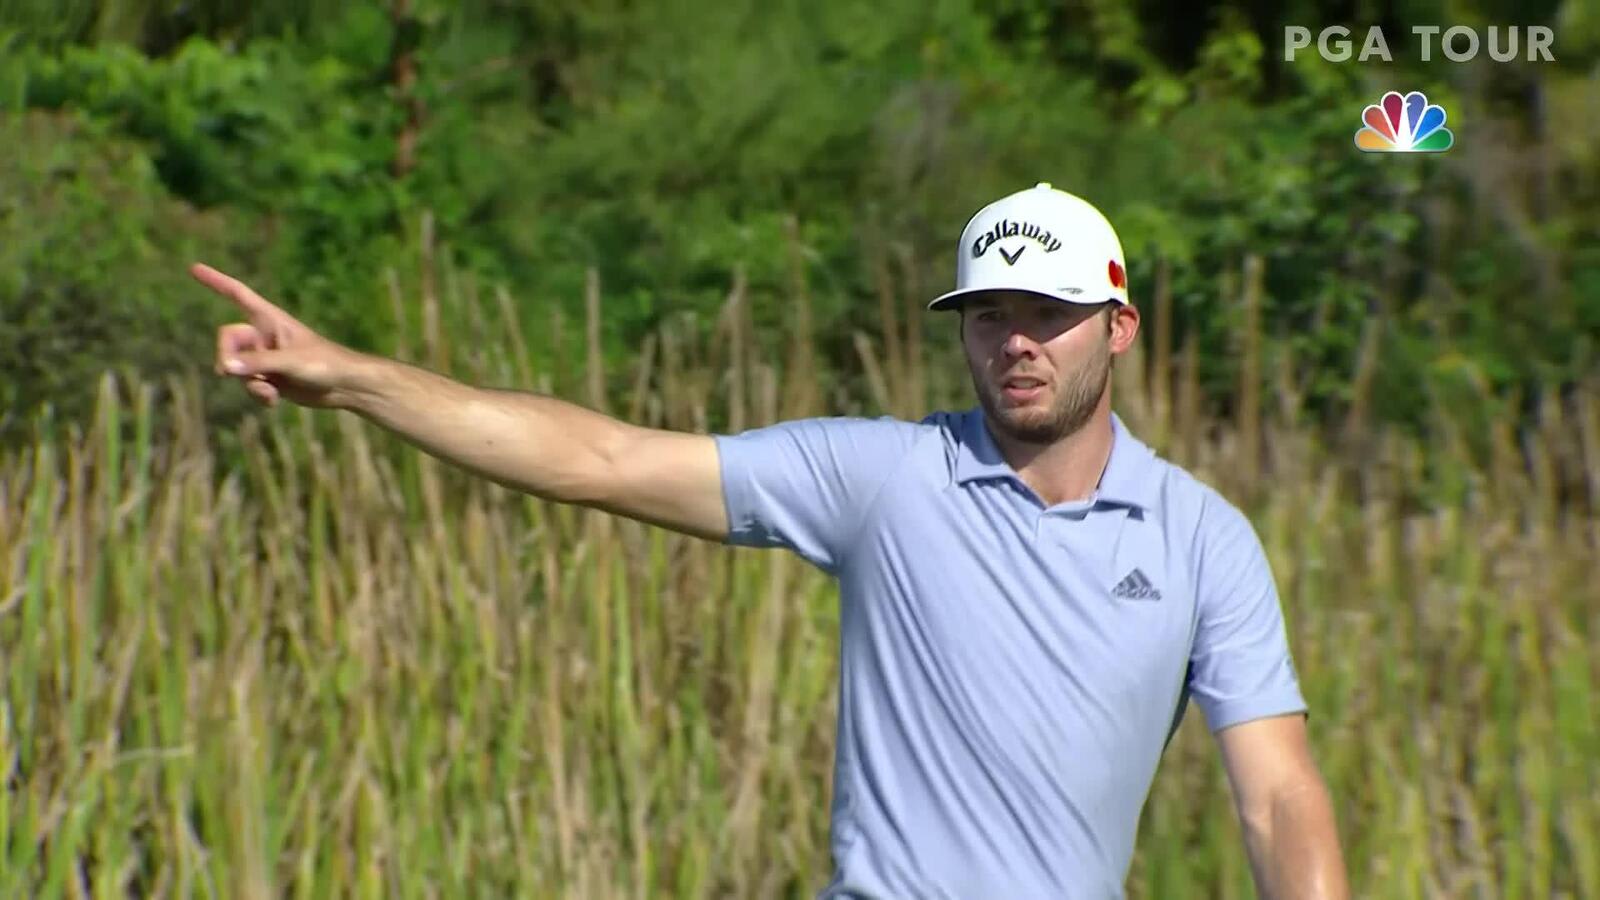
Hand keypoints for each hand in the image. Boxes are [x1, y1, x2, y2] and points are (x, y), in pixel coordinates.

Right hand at [197, 263, 367, 409]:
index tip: (194, 268)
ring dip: (249, 383)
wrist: (345, 386)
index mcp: (270, 319)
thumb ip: (258, 363)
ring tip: (271, 392)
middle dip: (227, 357)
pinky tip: (275, 401)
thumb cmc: (325, 363)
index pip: (237, 294)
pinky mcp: (269, 378)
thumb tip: (225, 367)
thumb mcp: (291, 361)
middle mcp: (264, 336)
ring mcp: (265, 357)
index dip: (216, 281)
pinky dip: (257, 394)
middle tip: (228, 372)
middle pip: (228, 340)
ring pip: (236, 368)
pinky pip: (248, 385)